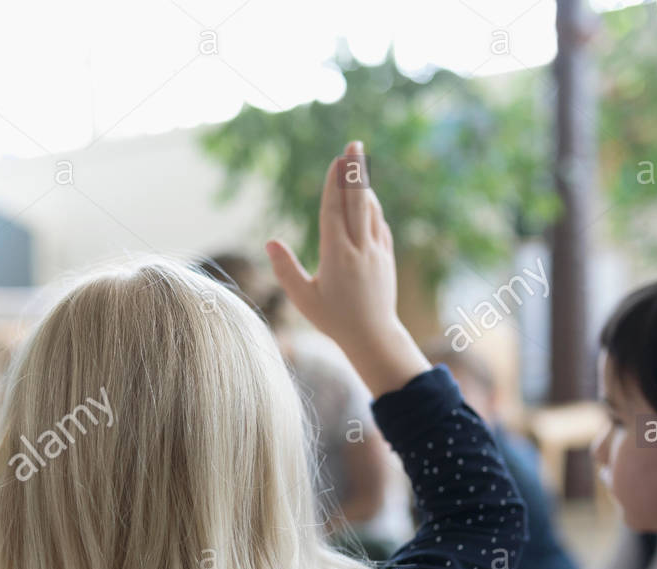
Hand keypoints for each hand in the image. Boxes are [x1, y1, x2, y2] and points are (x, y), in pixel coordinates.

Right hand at [265, 141, 429, 396]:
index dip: (334, 184)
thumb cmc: (333, 320)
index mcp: (338, 256)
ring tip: (358, 164)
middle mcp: (360, 249)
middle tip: (354, 144)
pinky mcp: (386, 258)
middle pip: (357, 202)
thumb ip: (286, 270)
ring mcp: (376, 252)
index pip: (335, 212)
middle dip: (355, 171)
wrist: (373, 336)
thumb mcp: (303, 299)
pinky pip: (379, 225)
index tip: (336, 161)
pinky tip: (367, 199)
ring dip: (363, 186)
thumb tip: (270, 242)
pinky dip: (373, 208)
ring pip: (371, 211)